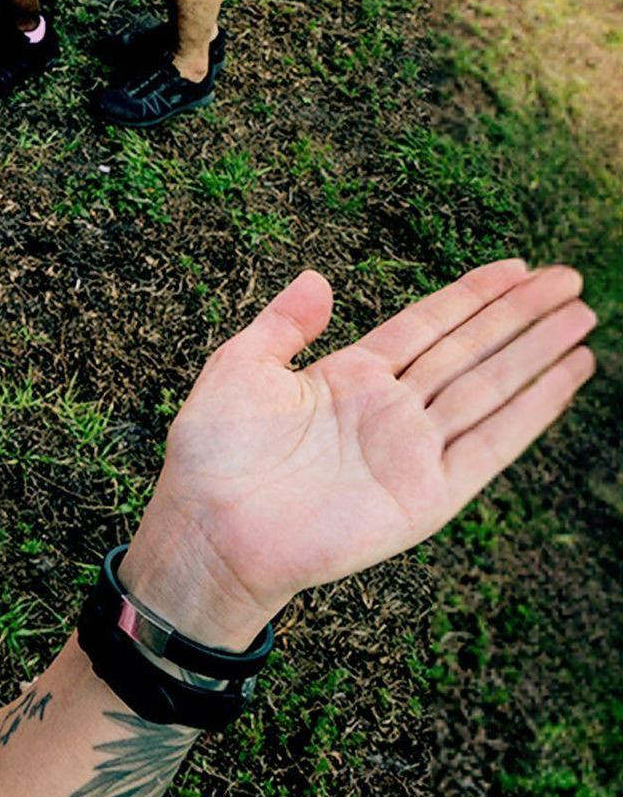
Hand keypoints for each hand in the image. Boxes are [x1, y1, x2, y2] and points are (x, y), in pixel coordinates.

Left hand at [128, 265, 594, 644]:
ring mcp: (414, 449)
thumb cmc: (213, 454)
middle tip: (572, 277)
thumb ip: (283, 324)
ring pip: (492, 386)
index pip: (427, 324)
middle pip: (470, 348)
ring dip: (539, 352)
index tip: (518, 266)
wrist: (212, 529)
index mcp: (348, 376)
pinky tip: (569, 374)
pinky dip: (535, 408)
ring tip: (583, 317)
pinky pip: (494, 442)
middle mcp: (390, 408)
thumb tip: (318, 276)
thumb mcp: (239, 368)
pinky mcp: (430, 492)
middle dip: (520, 314)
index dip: (472, 295)